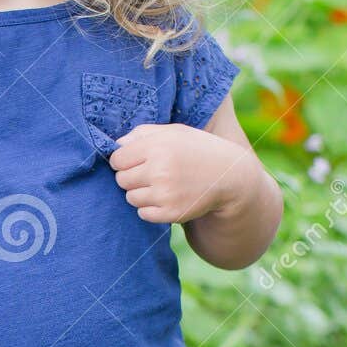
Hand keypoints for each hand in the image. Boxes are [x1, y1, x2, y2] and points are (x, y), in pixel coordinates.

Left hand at [108, 123, 251, 224]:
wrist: (229, 176)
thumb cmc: (197, 149)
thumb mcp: (174, 132)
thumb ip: (143, 134)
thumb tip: (116, 144)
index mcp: (157, 146)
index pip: (117, 159)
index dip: (123, 160)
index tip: (135, 161)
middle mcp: (160, 170)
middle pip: (121, 179)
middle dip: (131, 177)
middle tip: (150, 173)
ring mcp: (165, 194)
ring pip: (131, 198)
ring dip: (141, 193)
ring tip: (161, 185)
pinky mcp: (171, 213)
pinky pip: (143, 213)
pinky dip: (150, 208)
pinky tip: (166, 198)